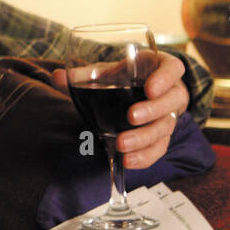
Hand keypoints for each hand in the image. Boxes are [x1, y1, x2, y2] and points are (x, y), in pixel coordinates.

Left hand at [52, 53, 188, 169]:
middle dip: (152, 111)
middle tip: (131, 117)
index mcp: (161, 68)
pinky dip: (145, 156)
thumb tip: (56, 76)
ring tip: (122, 144)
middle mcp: (172, 92)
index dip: (164, 78)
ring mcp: (170, 115)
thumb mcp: (106, 71)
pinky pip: (159, 148)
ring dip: (145, 138)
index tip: (149, 88)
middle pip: (171, 102)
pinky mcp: (163, 136)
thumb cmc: (123, 76)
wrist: (136, 91)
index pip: (173, 69)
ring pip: (166, 128)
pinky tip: (127, 161)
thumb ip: (84, 74)